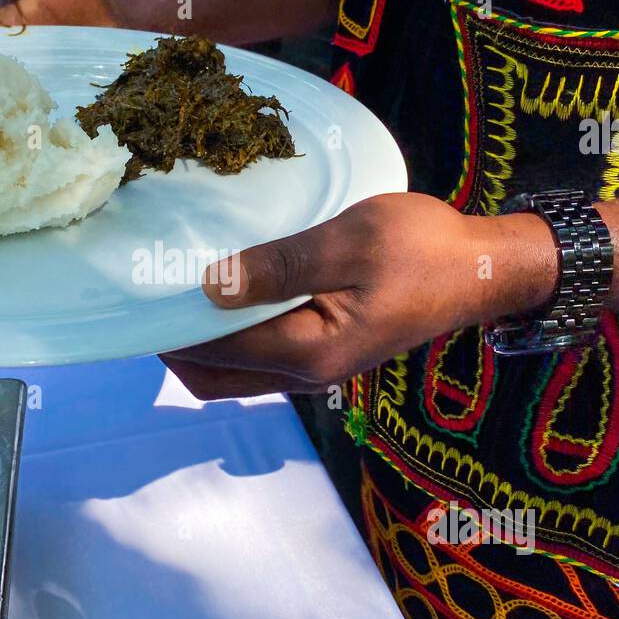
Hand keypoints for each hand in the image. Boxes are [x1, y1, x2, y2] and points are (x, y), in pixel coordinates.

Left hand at [160, 193, 556, 399]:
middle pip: (214, 377)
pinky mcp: (326, 352)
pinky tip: (222, 292)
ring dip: (199, 342)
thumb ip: (279, 265)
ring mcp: (317, 368)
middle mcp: (307, 374)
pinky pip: (259, 356)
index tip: (134, 291)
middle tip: (143, 292)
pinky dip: (230, 336)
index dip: (168, 327)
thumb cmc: (424, 247)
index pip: (215, 350)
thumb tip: (209, 285)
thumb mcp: (350, 241)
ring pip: (235, 372)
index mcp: (310, 352)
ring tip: (173, 290)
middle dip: (172, 344)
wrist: (484, 268)